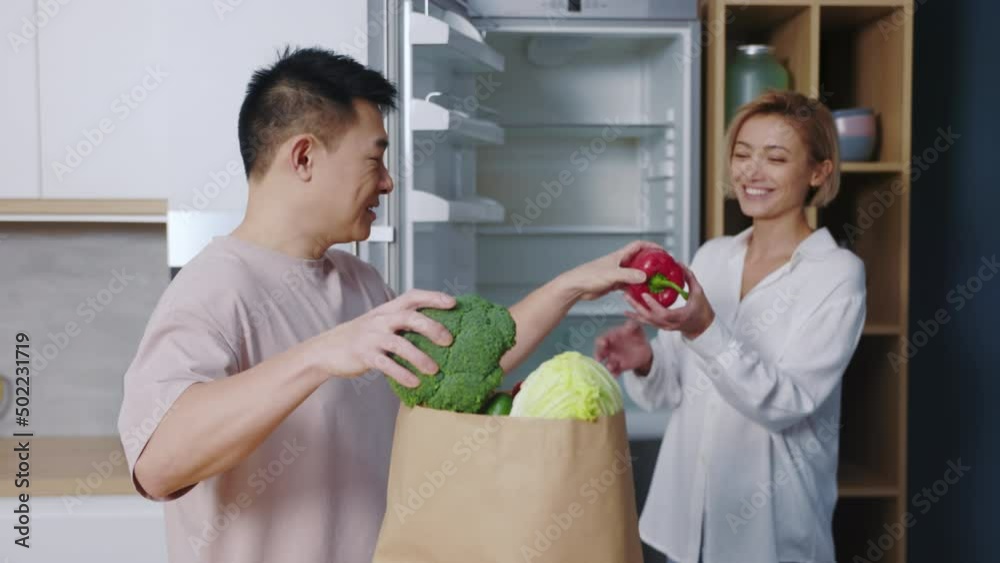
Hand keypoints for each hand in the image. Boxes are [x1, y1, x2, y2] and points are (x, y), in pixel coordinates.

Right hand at [307, 289, 455, 386]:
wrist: (326, 349)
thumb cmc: (362, 337)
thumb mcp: (380, 323)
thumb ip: (402, 323)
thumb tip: (437, 331)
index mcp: (387, 309)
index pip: (412, 296)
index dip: (433, 297)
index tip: (453, 303)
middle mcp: (380, 319)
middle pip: (409, 317)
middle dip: (432, 327)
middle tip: (449, 340)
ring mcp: (371, 337)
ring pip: (399, 343)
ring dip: (419, 357)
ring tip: (435, 370)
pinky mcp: (364, 355)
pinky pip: (386, 364)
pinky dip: (402, 374)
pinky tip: (415, 383)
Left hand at [559, 240, 661, 301]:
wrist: (575, 287)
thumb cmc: (588, 276)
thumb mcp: (611, 275)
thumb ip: (628, 275)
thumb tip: (644, 276)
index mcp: (619, 256)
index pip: (638, 246)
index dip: (651, 246)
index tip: (662, 251)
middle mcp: (619, 263)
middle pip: (639, 260)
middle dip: (651, 263)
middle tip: (663, 269)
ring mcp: (617, 274)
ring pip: (635, 273)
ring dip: (644, 277)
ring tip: (656, 282)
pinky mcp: (613, 284)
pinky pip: (629, 285)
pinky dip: (636, 288)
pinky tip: (642, 293)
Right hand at [594, 321, 652, 376]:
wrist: (645, 349)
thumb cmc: (636, 335)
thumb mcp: (636, 328)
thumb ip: (631, 325)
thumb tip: (626, 328)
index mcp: (610, 338)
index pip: (601, 340)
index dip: (601, 342)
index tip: (603, 343)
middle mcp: (609, 350)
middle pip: (599, 353)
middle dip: (598, 355)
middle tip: (599, 358)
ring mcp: (614, 359)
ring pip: (607, 364)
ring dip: (607, 366)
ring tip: (611, 367)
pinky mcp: (620, 368)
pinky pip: (615, 372)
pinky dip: (614, 374)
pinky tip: (616, 374)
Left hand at [624, 266, 714, 339]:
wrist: (702, 327)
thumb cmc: (702, 310)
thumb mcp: (698, 292)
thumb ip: (689, 278)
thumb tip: (680, 264)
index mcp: (680, 316)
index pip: (664, 313)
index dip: (653, 305)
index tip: (644, 294)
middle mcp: (670, 324)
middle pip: (650, 317)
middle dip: (637, 306)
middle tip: (627, 294)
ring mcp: (664, 327)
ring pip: (646, 320)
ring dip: (634, 310)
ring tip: (626, 297)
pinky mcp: (661, 326)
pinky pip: (647, 322)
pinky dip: (636, 316)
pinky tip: (627, 311)